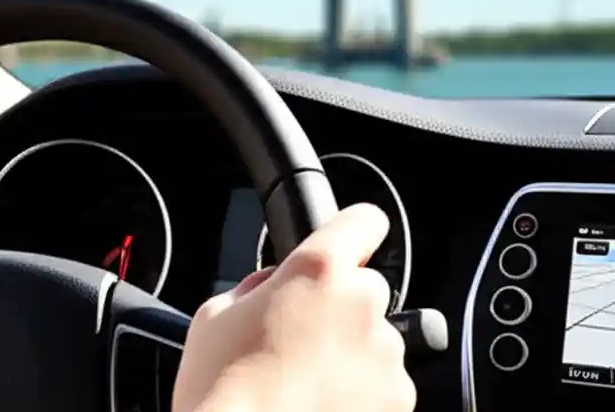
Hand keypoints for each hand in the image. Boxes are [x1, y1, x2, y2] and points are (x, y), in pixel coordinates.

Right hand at [173, 203, 414, 411]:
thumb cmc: (221, 395)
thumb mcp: (214, 317)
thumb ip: (257, 286)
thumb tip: (273, 286)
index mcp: (318, 271)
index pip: (363, 221)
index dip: (352, 235)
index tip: (345, 249)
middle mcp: (362, 304)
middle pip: (366, 289)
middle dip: (340, 309)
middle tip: (300, 342)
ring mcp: (385, 355)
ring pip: (376, 341)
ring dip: (351, 356)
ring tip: (306, 388)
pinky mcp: (400, 399)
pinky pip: (385, 386)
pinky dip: (364, 396)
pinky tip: (322, 410)